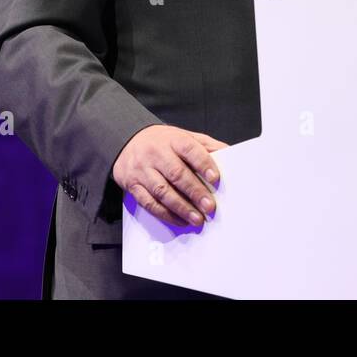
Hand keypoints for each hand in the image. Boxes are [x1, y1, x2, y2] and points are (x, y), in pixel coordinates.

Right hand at [112, 124, 227, 227]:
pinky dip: (165, 214)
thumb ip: (206, 146)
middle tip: (209, 206)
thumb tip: (229, 155)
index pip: (189, 149)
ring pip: (162, 191)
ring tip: (197, 218)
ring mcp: (143, 170)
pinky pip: (149, 202)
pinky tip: (179, 220)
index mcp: (173, 140)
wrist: (128, 141)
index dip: (203, 164)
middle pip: (176, 173)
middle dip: (195, 192)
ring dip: (181, 207)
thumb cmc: (162, 142)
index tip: (215, 178)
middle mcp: (156, 154)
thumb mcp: (184, 136)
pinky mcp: (133, 185)